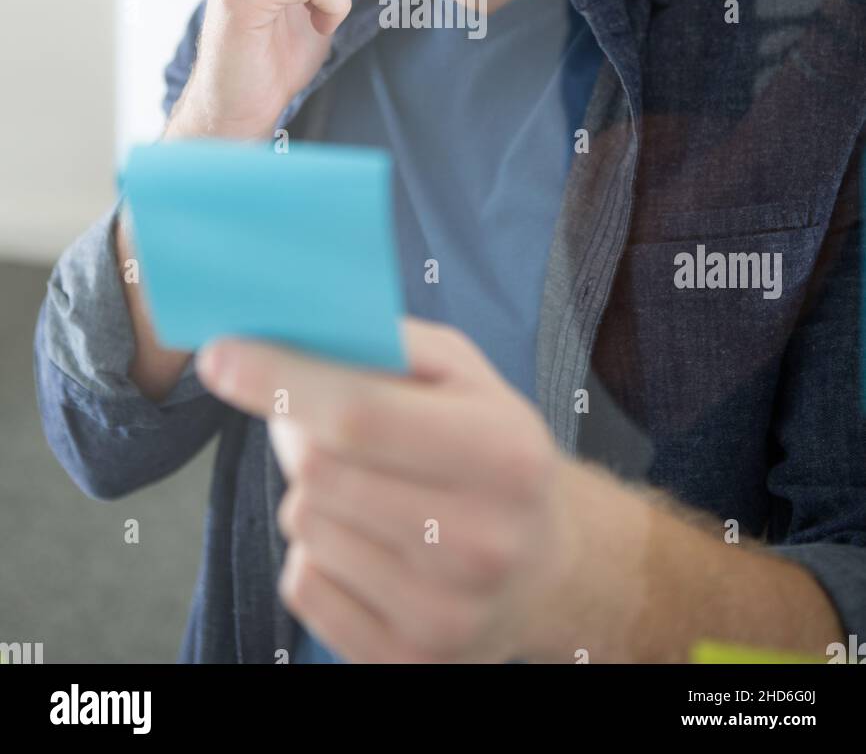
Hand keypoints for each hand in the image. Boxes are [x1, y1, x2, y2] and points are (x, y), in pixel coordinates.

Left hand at [195, 319, 574, 662]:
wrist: (548, 567)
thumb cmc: (491, 448)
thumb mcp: (466, 375)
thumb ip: (389, 343)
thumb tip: (294, 330)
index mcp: (502, 453)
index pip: (360, 414)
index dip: (280, 380)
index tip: (220, 354)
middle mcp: (480, 540)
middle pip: (319, 471)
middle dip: (294, 429)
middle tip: (308, 414)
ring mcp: (443, 612)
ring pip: (303, 524)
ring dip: (311, 491)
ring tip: (360, 484)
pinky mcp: (405, 659)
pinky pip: (302, 584)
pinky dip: (315, 550)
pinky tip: (362, 539)